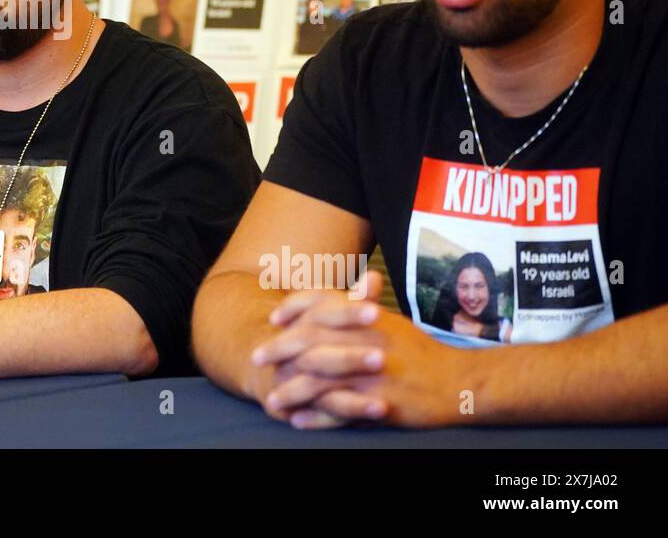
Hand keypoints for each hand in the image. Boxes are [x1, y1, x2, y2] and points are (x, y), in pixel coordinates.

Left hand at [251, 271, 472, 428]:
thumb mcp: (389, 323)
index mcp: (367, 317)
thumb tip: (330, 297)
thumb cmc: (420, 352)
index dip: (293, 308)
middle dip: (279, 349)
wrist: (459, 382)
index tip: (274, 319)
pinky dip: (316, 417)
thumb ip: (357, 309)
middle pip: (310, 339)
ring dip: (291, 390)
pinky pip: (339, 411)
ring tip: (273, 400)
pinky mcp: (379, 402)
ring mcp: (371, 372)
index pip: (320, 302)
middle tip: (257, 357)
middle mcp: (365, 339)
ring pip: (319, 379)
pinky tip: (299, 420)